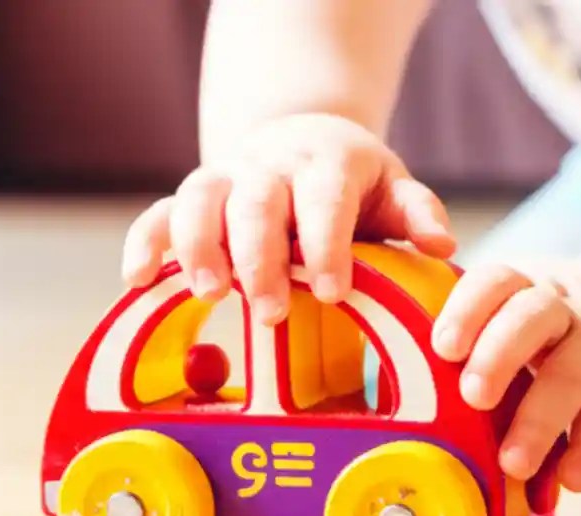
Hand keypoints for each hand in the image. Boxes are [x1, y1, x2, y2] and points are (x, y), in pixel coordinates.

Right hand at [121, 113, 455, 324]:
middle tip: (272, 311)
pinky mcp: (190, 198)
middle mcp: (268, 167)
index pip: (323, 201)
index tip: (333, 292)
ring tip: (208, 295)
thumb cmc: (350, 180)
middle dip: (260, 258)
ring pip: (199, 200)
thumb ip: (416, 214)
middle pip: (256, 203)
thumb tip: (443, 246)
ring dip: (198, 247)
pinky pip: (157, 213)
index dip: (326, 246)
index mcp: (324, 164)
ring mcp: (224, 178)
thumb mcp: (392, 188)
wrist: (300, 138)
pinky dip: (144, 243)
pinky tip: (137, 280)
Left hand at [432, 260, 580, 491]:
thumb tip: (394, 413)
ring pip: (575, 370)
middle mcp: (563, 308)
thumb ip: (463, 353)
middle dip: (499, 356)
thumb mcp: (513, 321)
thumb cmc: (549, 337)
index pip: (495, 282)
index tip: (443, 347)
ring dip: (541, 418)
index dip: (467, 310)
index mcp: (521, 288)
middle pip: (533, 318)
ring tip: (513, 463)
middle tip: (473, 397)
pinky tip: (570, 478)